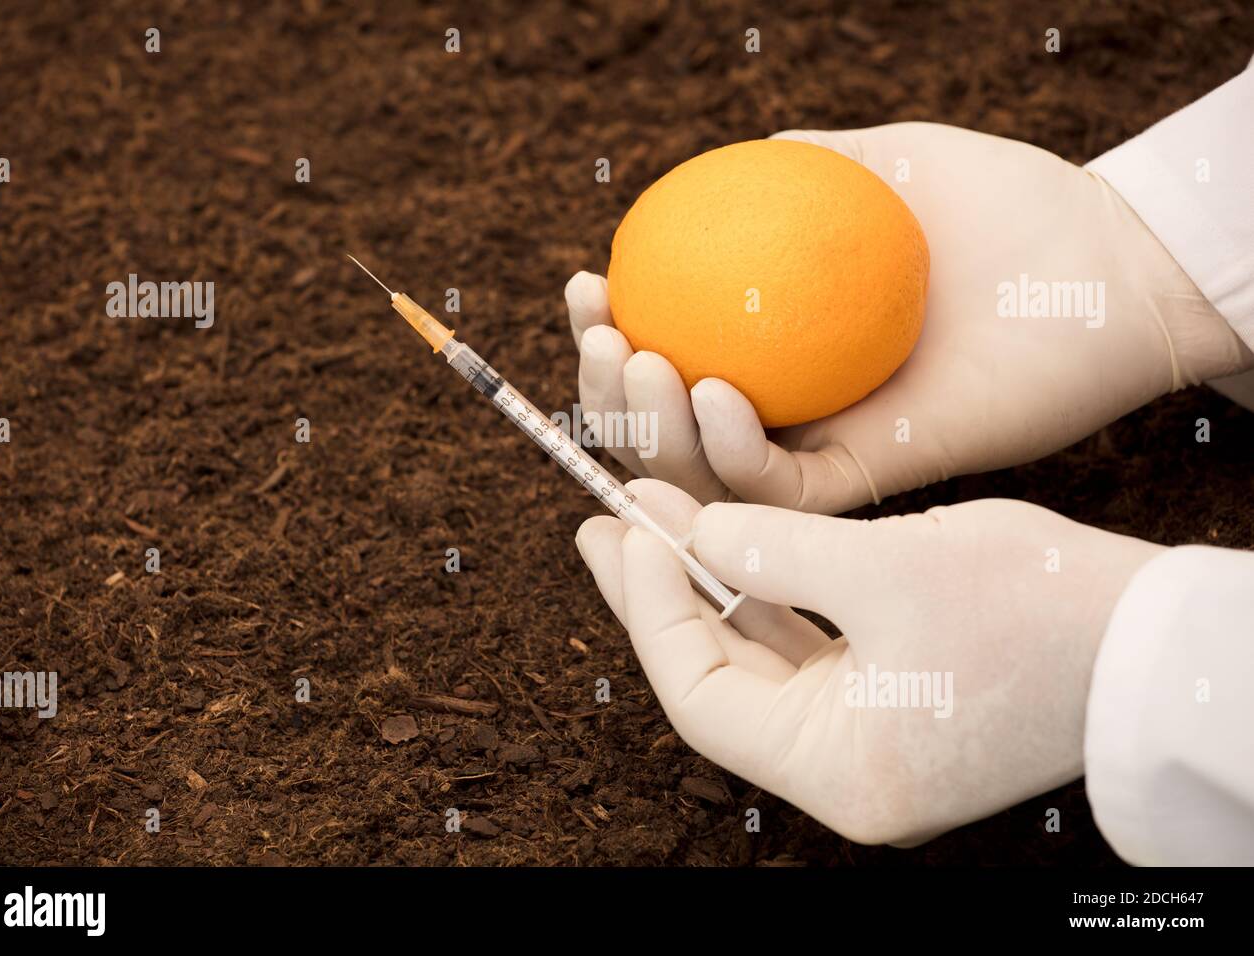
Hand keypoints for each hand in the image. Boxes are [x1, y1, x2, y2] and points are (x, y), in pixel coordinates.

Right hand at [567, 123, 1252, 511]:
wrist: (1101, 258)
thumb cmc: (1006, 203)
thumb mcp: (888, 161)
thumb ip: (809, 166)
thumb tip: (733, 164)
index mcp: (785, 348)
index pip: (674, 358)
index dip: (611, 335)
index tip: (585, 287)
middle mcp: (798, 406)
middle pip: (670, 430)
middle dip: (607, 394)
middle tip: (598, 335)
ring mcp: (832, 447)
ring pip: (708, 476)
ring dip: (649, 429)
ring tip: (633, 360)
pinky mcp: (876, 479)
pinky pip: (782, 489)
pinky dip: (731, 455)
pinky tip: (710, 391)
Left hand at [575, 478, 1162, 843]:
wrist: (1159, 639)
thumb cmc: (1039, 611)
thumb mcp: (887, 569)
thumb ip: (772, 554)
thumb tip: (690, 532)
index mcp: (837, 770)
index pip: (699, 693)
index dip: (649, 609)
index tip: (621, 530)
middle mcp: (844, 769)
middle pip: (719, 678)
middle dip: (663, 594)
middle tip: (608, 522)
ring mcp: (869, 735)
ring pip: (758, 657)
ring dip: (707, 587)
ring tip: (650, 519)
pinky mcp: (894, 697)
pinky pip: (804, 647)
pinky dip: (764, 593)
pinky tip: (725, 539)